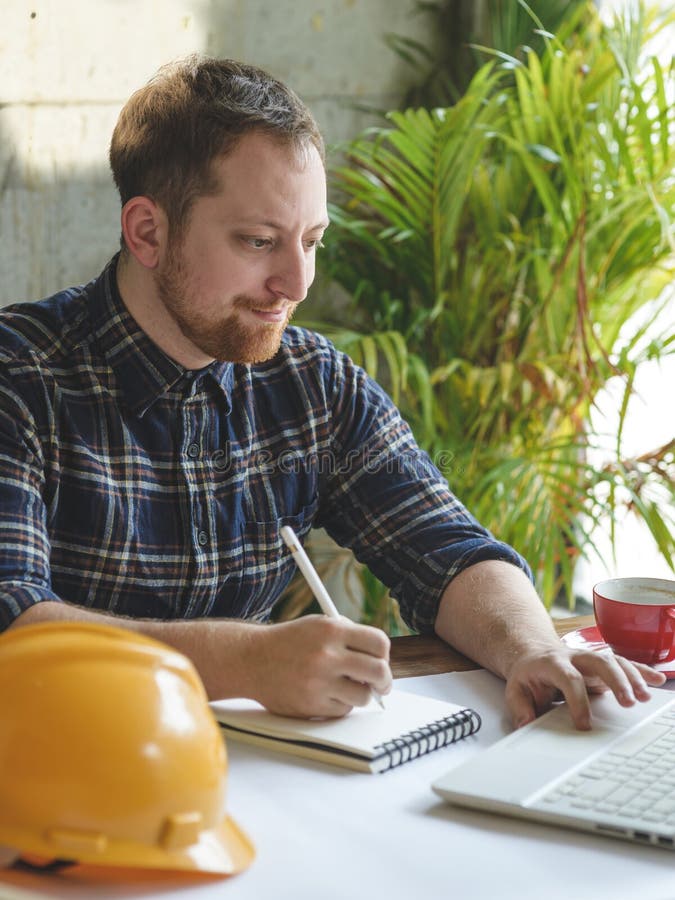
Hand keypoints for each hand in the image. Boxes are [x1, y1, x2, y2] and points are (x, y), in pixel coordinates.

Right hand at [251, 614, 391, 717]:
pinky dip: (340, 705)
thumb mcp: (318, 624)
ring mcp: (319, 682)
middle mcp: (327, 655)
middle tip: (381, 684)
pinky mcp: (312, 705)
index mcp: (331, 630)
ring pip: (363, 696)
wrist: (252, 660)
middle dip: (384, 681)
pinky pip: (343, 710)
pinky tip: (325, 694)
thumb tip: (380, 657)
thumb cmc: (289, 642)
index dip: (384, 654)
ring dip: (360, 694)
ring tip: (345, 686)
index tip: (382, 660)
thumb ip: (348, 636)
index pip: (378, 642)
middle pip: (378, 672)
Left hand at [504, 644, 666, 730]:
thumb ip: (519, 706)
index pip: (568, 678)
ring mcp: (590, 659)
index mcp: (552, 663)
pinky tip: (657, 680)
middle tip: (629, 703)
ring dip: (633, 678)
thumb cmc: (528, 674)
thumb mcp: (515, 688)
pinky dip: (642, 671)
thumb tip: (526, 724)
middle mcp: (574, 657)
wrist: (533, 653)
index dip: (578, 700)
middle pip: (599, 662)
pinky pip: (624, 663)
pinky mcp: (602, 664)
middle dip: (616, 680)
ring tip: (645, 697)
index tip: (585, 724)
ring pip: (615, 661)